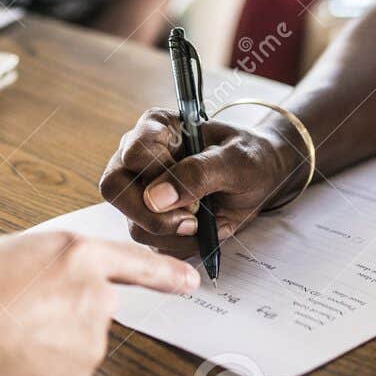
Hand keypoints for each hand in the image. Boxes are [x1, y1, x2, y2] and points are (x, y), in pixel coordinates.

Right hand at [0, 230, 198, 375]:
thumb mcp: (2, 256)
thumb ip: (40, 276)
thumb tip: (38, 305)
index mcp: (74, 253)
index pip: (134, 263)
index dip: (164, 273)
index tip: (190, 282)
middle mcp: (93, 298)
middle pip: (90, 314)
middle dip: (58, 320)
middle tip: (5, 320)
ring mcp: (87, 345)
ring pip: (71, 353)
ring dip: (42, 354)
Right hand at [98, 107, 304, 254]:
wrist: (260, 178)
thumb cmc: (249, 158)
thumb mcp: (236, 160)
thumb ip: (198, 173)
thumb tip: (156, 198)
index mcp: (156, 128)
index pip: (134, 154)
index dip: (160, 177)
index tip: (194, 191)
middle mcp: (138, 158)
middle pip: (115, 190)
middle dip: (154, 216)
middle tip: (192, 220)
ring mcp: (140, 191)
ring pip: (134, 225)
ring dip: (175, 234)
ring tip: (206, 221)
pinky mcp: (148, 220)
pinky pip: (152, 245)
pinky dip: (181, 246)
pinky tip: (203, 231)